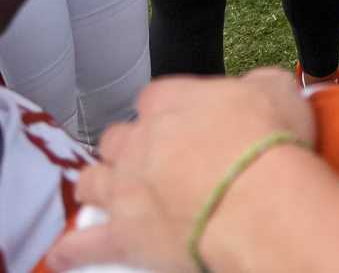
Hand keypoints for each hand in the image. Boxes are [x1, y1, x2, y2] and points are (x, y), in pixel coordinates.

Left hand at [47, 69, 314, 270]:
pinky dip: (72, 249)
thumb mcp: (277, 89)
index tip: (185, 122)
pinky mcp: (123, 236)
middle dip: (128, 147)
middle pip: (116, 139)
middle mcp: (139, 140)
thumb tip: (252, 88)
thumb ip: (255, 84)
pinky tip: (62, 253)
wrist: (257, 203)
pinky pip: (84, 245)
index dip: (167, 110)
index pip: (155, 97)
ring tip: (108, 195)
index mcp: (172, 100)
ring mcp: (125, 189)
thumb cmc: (271, 142)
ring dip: (98, 186)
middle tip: (152, 160)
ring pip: (91, 181)